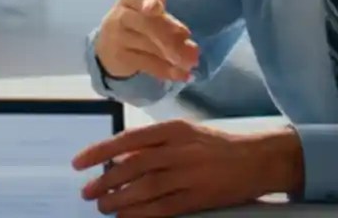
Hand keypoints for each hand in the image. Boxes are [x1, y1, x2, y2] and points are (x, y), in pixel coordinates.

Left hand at [72, 120, 304, 217]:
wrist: (258, 159)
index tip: (79, 162)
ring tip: (102, 206)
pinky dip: (140, 213)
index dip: (100, 151)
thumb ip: (155, 143)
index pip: (129, 139)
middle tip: (87, 191)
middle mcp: (180, 150)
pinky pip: (162, 208)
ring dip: (118, 199)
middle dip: (105, 180)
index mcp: (175, 129)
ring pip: (144, 188)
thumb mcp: (186, 133)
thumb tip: (120, 156)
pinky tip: (125, 216)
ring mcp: (189, 175)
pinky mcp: (198, 197)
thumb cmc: (218, 145)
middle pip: (132, 166)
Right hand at [95, 0, 199, 81]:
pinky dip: (166, 71)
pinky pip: (146, 65)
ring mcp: (120, 39)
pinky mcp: (122, 59)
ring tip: (193, 61)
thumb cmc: (136, 11)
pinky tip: (183, 75)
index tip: (155, 7)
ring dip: (173, 56)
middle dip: (169, 37)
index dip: (146, 1)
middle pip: (147, 26)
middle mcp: (122, 16)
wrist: (107, 42)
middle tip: (193, 48)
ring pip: (149, 47)